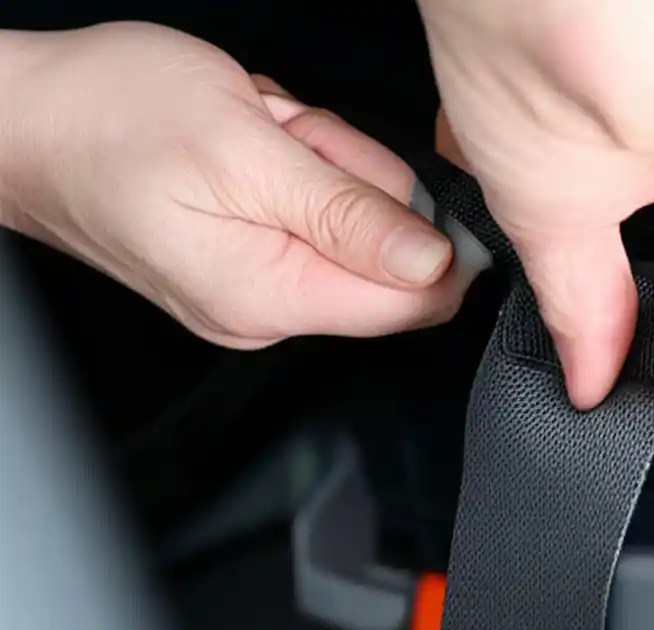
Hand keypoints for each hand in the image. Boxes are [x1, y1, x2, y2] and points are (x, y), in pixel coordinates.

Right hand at [0, 22, 474, 348]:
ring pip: (350, 223)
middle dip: (356, 180)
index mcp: (270, 296)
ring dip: (320, 163)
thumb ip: (349, 215)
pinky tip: (250, 144)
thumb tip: (434, 263)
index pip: (412, 302)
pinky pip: (312, 212)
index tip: (387, 179)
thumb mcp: (248, 151)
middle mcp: (265, 309)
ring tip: (258, 134)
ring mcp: (254, 286)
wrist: (22, 116)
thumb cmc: (110, 118)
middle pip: (385, 256)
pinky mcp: (244, 258)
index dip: (431, 238)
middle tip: (290, 139)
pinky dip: (296, 166)